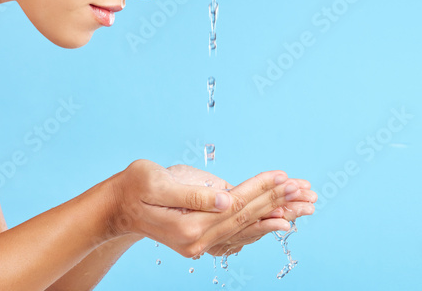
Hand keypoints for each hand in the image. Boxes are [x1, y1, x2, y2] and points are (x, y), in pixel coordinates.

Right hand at [107, 160, 315, 257]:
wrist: (116, 208)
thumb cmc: (134, 187)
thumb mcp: (158, 182)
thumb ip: (194, 194)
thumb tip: (226, 197)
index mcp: (189, 225)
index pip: (235, 204)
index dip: (260, 188)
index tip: (284, 176)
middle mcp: (197, 241)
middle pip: (246, 217)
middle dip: (278, 201)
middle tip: (305, 189)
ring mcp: (200, 245)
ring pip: (246, 228)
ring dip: (277, 214)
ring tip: (304, 206)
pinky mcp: (202, 240)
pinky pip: (238, 234)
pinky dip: (261, 225)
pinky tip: (281, 221)